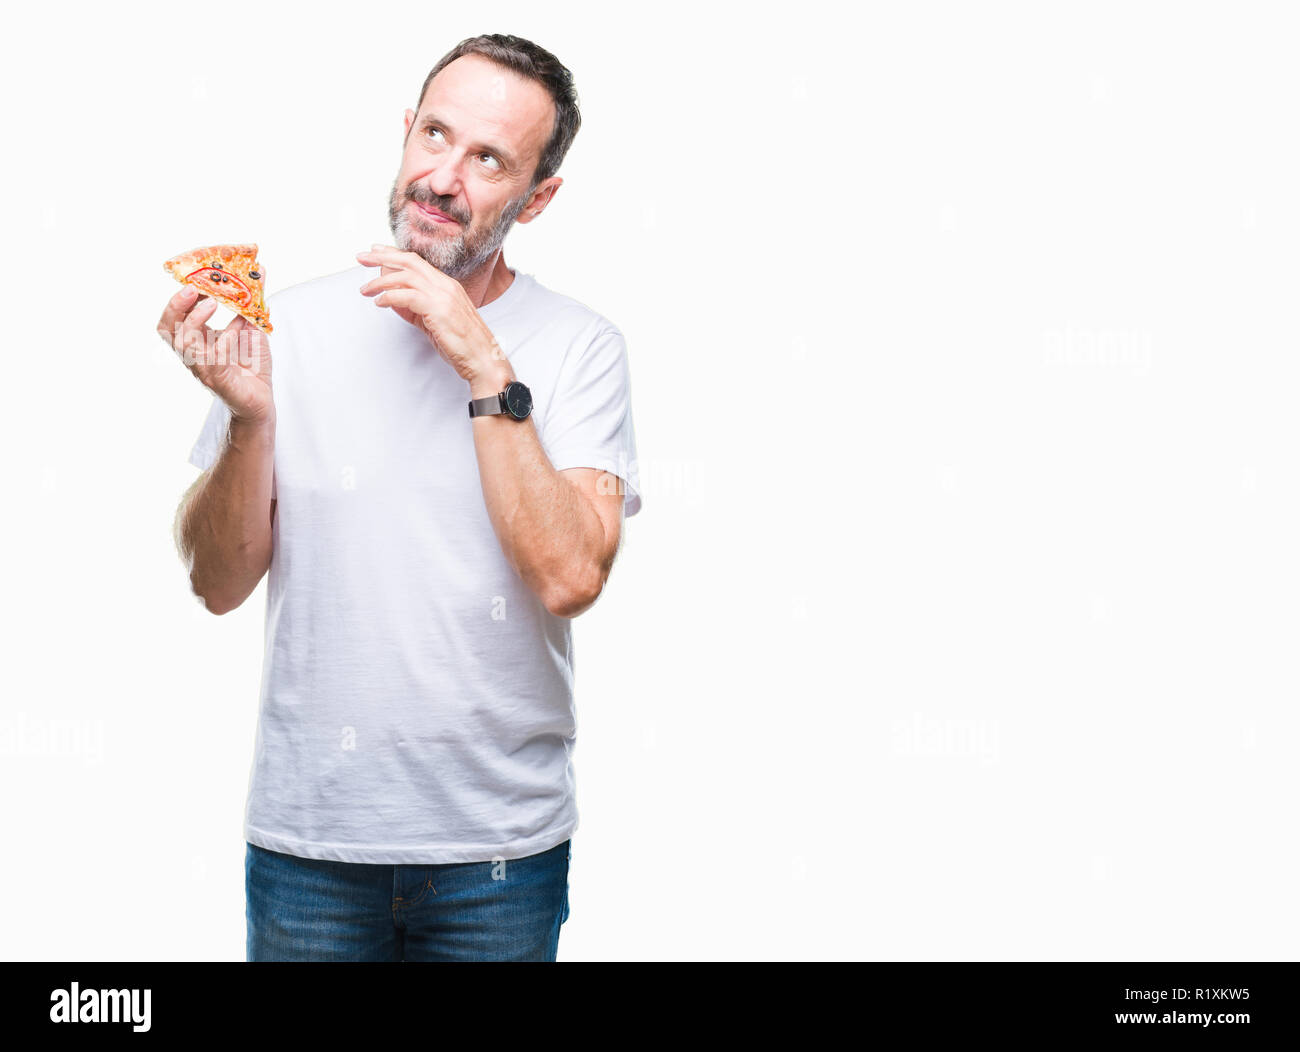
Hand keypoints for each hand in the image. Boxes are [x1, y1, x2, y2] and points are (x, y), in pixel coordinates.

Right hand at [157, 282, 273, 424]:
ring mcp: (202, 368)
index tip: (193, 278)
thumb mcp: (252, 328)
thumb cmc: (252, 366)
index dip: (179, 298)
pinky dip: (226, 338)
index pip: (174, 318)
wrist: (261, 401)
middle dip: (175, 306)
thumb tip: (260, 271)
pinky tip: (239, 327)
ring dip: (195, 319)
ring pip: (184, 343)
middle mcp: (193, 354)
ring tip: (212, 303)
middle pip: (167, 328)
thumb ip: (251, 304)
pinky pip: (215, 357)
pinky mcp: (218, 380)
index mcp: (196, 340)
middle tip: (192, 288)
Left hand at [357, 245, 504, 383]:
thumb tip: (392, 299)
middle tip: (361, 257)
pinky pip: (407, 296)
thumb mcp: (434, 321)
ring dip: (380, 282)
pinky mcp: (438, 309)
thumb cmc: (461, 344)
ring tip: (365, 290)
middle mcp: (446, 285)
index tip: (375, 251)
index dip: (393, 253)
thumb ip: (414, 308)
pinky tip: (380, 303)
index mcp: (447, 285)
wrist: (483, 360)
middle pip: (409, 261)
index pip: (416, 260)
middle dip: (382, 257)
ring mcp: (443, 296)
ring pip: (405, 277)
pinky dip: (390, 297)